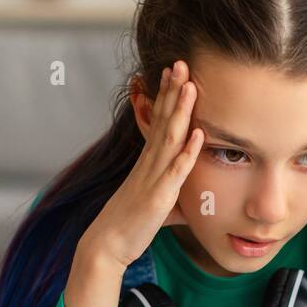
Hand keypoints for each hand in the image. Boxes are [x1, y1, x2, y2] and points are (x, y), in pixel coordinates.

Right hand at [85, 60, 203, 269]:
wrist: (108, 245)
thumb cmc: (132, 226)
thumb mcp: (159, 208)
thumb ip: (177, 200)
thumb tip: (194, 204)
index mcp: (148, 162)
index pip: (159, 122)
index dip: (167, 96)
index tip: (175, 73)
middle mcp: (149, 164)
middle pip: (163, 120)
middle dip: (172, 90)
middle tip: (181, 61)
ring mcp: (153, 177)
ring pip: (169, 138)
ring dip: (180, 110)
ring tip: (190, 84)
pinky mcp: (159, 195)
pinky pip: (176, 170)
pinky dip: (188, 151)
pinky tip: (198, 133)